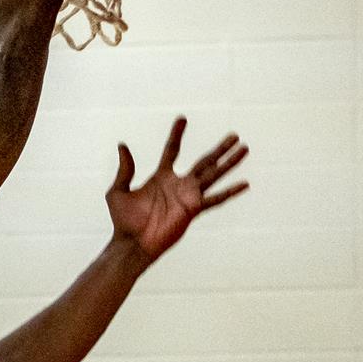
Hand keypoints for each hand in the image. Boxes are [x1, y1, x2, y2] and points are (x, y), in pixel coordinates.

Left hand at [106, 117, 248, 263]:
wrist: (132, 243)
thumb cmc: (123, 221)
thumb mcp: (118, 191)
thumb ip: (125, 169)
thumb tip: (123, 145)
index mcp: (161, 176)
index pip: (172, 150)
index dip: (177, 134)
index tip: (182, 118)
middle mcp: (178, 184)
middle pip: (204, 161)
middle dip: (219, 148)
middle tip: (234, 135)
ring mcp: (188, 196)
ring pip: (214, 175)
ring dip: (229, 162)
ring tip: (244, 149)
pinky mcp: (193, 210)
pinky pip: (215, 199)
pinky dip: (230, 192)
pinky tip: (245, 184)